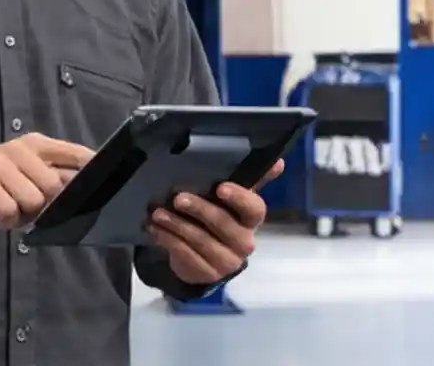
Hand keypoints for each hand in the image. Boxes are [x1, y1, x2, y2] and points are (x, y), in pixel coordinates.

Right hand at [0, 133, 94, 229]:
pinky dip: (7, 221)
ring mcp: (1, 162)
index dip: (92, 171)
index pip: (76, 154)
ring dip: (24, 215)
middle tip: (28, 208)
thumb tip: (88, 190)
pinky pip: (10, 209)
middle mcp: (21, 148)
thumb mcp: (27, 172)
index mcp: (38, 144)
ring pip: (33, 200)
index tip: (102, 188)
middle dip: (45, 206)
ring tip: (11, 210)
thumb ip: (54, 177)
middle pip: (55, 186)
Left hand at [148, 159, 283, 284]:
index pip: (254, 208)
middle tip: (177, 198)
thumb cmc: (219, 220)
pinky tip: (155, 229)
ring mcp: (228, 260)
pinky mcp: (209, 273)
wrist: (207, 259)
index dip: (239, 198)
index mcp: (251, 219)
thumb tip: (278, 161)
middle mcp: (245, 241)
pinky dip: (168, 240)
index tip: (220, 187)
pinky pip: (187, 255)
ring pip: (201, 240)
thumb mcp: (232, 201)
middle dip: (199, 209)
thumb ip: (250, 180)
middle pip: (223, 224)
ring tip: (157, 214)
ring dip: (176, 225)